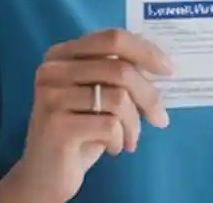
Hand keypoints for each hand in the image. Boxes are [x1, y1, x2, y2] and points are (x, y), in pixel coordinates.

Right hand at [8, 29, 172, 202]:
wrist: (45, 174)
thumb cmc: (80, 130)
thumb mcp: (98, 96)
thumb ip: (119, 74)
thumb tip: (160, 63)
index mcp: (62, 54)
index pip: (112, 38)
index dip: (146, 51)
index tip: (168, 70)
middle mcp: (52, 70)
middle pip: (120, 69)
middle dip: (149, 96)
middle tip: (161, 119)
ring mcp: (51, 96)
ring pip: (119, 98)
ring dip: (134, 124)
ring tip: (130, 140)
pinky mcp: (56, 126)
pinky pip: (109, 125)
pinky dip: (120, 139)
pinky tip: (113, 148)